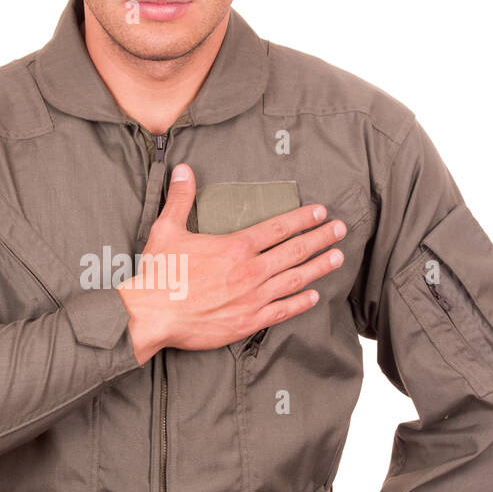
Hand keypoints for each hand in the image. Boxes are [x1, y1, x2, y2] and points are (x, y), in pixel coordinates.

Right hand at [116, 162, 347, 363]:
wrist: (151, 315)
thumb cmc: (159, 274)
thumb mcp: (167, 229)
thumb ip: (181, 199)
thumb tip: (184, 169)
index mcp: (235, 247)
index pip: (278, 228)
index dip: (302, 219)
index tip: (321, 212)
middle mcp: (250, 271)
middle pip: (294, 251)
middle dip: (320, 239)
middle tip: (341, 230)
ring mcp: (252, 298)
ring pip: (294, 279)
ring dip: (318, 267)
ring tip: (337, 258)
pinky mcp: (247, 322)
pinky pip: (282, 311)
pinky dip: (300, 303)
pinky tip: (314, 296)